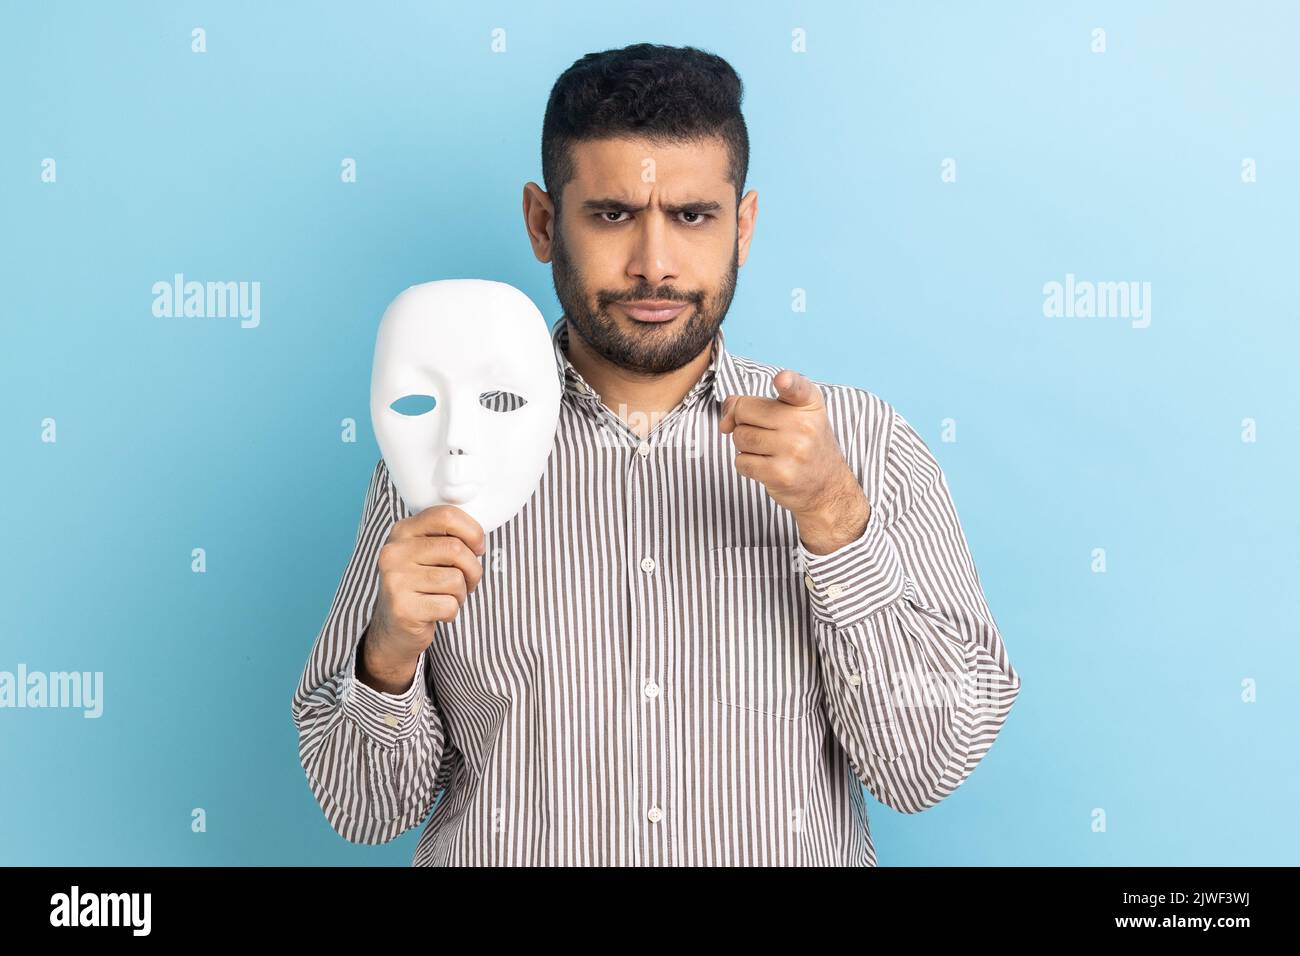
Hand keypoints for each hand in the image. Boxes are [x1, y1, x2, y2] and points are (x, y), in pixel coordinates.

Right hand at [360, 505, 484, 691]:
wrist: (393, 628)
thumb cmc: (420, 586)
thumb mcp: (426, 553)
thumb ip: (446, 537)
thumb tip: (478, 537)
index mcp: (402, 531)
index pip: (446, 515)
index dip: (473, 531)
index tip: (478, 548)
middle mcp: (394, 552)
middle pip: (455, 549)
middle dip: (473, 569)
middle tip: (468, 581)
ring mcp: (396, 580)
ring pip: (455, 579)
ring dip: (462, 593)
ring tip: (449, 597)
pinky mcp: (403, 608)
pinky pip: (449, 605)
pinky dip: (452, 611)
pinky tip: (438, 612)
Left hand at [719, 369, 870, 555]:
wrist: (826, 487)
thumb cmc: (802, 444)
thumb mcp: (793, 414)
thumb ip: (755, 404)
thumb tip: (725, 420)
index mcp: (808, 403)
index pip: (797, 387)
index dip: (787, 382)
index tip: (782, 380)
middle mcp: (804, 425)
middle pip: (744, 411)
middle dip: (744, 423)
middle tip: (766, 433)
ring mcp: (793, 450)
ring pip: (740, 437)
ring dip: (745, 445)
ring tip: (768, 450)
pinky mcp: (781, 474)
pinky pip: (741, 461)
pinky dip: (746, 464)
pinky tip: (766, 465)